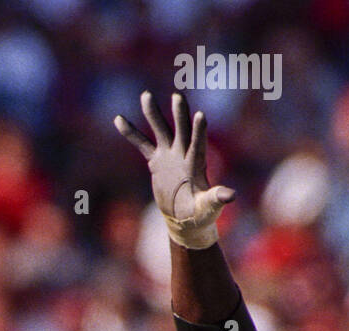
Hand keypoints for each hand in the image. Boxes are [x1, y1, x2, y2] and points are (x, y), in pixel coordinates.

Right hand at [115, 91, 234, 248]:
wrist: (185, 217)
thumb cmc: (200, 213)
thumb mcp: (208, 207)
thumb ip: (217, 198)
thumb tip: (230, 196)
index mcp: (196, 165)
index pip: (198, 145)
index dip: (199, 131)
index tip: (200, 115)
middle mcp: (183, 155)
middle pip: (181, 130)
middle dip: (179, 114)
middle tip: (177, 96)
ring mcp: (169, 155)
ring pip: (160, 130)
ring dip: (153, 113)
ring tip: (146, 95)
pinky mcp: (156, 161)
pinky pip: (142, 144)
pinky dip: (131, 132)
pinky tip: (118, 118)